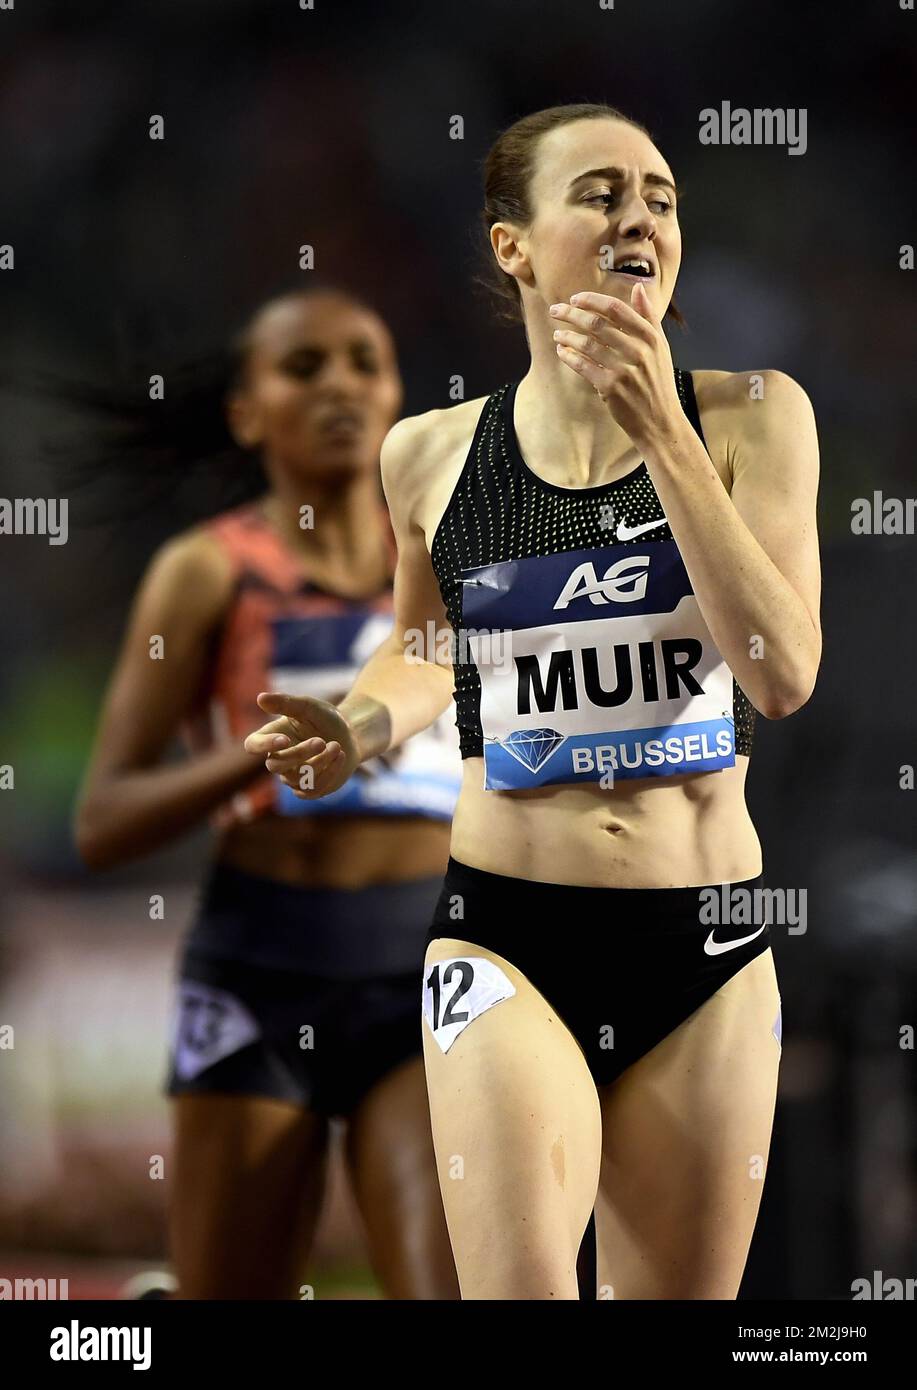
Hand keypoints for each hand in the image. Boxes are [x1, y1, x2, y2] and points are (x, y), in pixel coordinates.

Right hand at [243, 692, 360, 799]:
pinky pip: (314, 789)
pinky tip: (341, 756)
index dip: (264, 745)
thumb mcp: (308, 707)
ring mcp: (294, 777)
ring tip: (337, 746)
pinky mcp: (311, 789)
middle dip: (300, 753)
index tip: (284, 739)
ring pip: (298, 778)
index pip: (253, 745)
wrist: (350, 734)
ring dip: (319, 762)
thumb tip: (260, 698)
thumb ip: (285, 703)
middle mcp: (278, 760)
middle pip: (276, 765)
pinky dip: (329, 773)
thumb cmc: (324, 718)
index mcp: (271, 737)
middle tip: (321, 741)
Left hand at [549, 282, 681, 444]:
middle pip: (596, 324)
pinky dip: (569, 357)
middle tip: (555, 310)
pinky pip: (582, 366)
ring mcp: (624, 370)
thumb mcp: (660, 347)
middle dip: (571, 314)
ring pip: (586, 344)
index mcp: (650, 337)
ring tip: (557, 334)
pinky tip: (562, 352)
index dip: (592, 300)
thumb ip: (648, 317)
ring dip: (566, 336)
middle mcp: (638, 351)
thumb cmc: (658, 382)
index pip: (616, 308)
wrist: (660, 422)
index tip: (575, 298)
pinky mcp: (610, 388)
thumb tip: (638, 288)